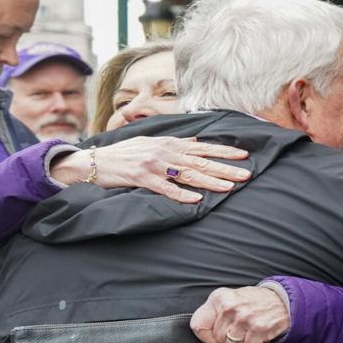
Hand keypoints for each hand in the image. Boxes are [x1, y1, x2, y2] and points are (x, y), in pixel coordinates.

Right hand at [51, 136, 251, 203]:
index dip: (224, 151)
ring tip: (229, 187)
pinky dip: (180, 194)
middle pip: (200, 161)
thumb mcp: (152, 142)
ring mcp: (154, 165)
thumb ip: (175, 144)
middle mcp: (164, 152)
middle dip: (225, 168)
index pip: (203, 147)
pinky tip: (196, 199)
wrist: (96, 160)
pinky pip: (165, 188)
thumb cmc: (126, 154)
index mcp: (169, 143)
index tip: (244, 156)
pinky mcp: (142, 178)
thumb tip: (196, 142)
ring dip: (210, 181)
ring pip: (187, 174)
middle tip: (246, 175)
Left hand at [190, 286, 290, 342]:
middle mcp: (230, 307)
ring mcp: (245, 319)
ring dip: (242, 341)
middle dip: (228, 338)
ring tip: (250, 329)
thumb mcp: (230, 298)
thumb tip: (201, 331)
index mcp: (219, 298)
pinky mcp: (259, 329)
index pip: (198, 325)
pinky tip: (259, 332)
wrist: (283, 301)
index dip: (206, 334)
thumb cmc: (254, 302)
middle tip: (240, 328)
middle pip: (217, 338)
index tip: (214, 334)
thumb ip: (215, 312)